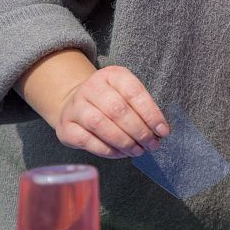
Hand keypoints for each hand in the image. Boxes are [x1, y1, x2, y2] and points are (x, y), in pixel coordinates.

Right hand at [55, 65, 169, 157]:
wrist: (76, 104)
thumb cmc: (111, 101)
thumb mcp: (127, 95)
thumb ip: (142, 109)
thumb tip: (160, 132)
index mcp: (112, 75)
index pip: (134, 92)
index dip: (151, 113)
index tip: (163, 130)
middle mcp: (91, 87)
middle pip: (118, 110)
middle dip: (139, 131)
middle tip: (152, 144)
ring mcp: (75, 107)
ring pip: (101, 125)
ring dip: (124, 142)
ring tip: (138, 151)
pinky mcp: (66, 127)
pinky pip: (88, 141)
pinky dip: (108, 150)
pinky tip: (121, 153)